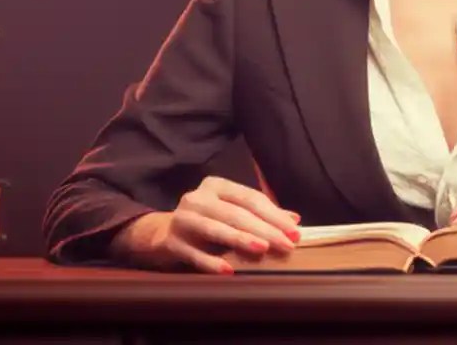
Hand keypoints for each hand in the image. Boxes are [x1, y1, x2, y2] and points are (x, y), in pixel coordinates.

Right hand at [112, 176, 301, 273]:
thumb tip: (295, 219)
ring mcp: (182, 219)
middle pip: (236, 213)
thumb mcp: (232, 211)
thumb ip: (261, 214)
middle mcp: (198, 198)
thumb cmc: (207, 222)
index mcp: (217, 186)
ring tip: (262, 249)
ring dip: (240, 239)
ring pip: (215, 229)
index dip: (274, 214)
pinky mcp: (171, 241)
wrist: (161, 234)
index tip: (294, 230)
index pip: (250, 198)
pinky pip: (194, 253)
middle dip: (264, 229)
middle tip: (286, 244)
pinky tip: (227, 271)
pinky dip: (211, 262)